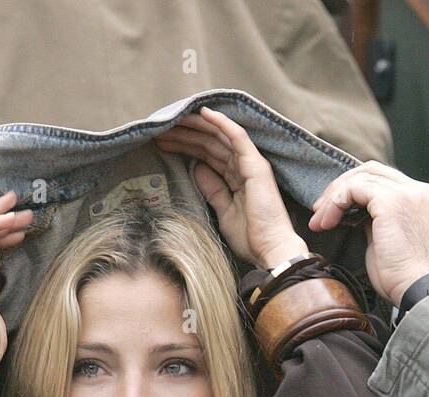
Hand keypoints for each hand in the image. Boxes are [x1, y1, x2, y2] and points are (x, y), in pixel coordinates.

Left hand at [154, 106, 305, 268]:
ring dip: (195, 127)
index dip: (185, 146)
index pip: (208, 154)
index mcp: (237, 177)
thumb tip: (197, 168)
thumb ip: (212, 189)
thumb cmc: (251, 238)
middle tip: (158, 129)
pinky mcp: (256, 166)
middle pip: (210, 143)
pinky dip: (222, 124)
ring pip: (219, 137)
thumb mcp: (223, 211)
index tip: (163, 142)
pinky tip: (204, 113)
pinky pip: (238, 137)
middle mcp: (245, 166)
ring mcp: (251, 164)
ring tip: (171, 121)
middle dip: (184, 134)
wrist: (271, 251)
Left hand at [308, 161, 428, 304]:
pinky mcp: (392, 200)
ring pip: (361, 177)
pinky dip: (337, 202)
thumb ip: (378, 221)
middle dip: (341, 188)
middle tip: (320, 211)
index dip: (355, 190)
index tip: (334, 212)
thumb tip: (355, 214)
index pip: (385, 180)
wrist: (419, 291)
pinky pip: (355, 188)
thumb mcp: (391, 242)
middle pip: (372, 171)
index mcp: (424, 199)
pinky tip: (327, 221)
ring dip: (334, 198)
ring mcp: (408, 193)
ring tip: (319, 221)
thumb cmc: (404, 278)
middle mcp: (420, 190)